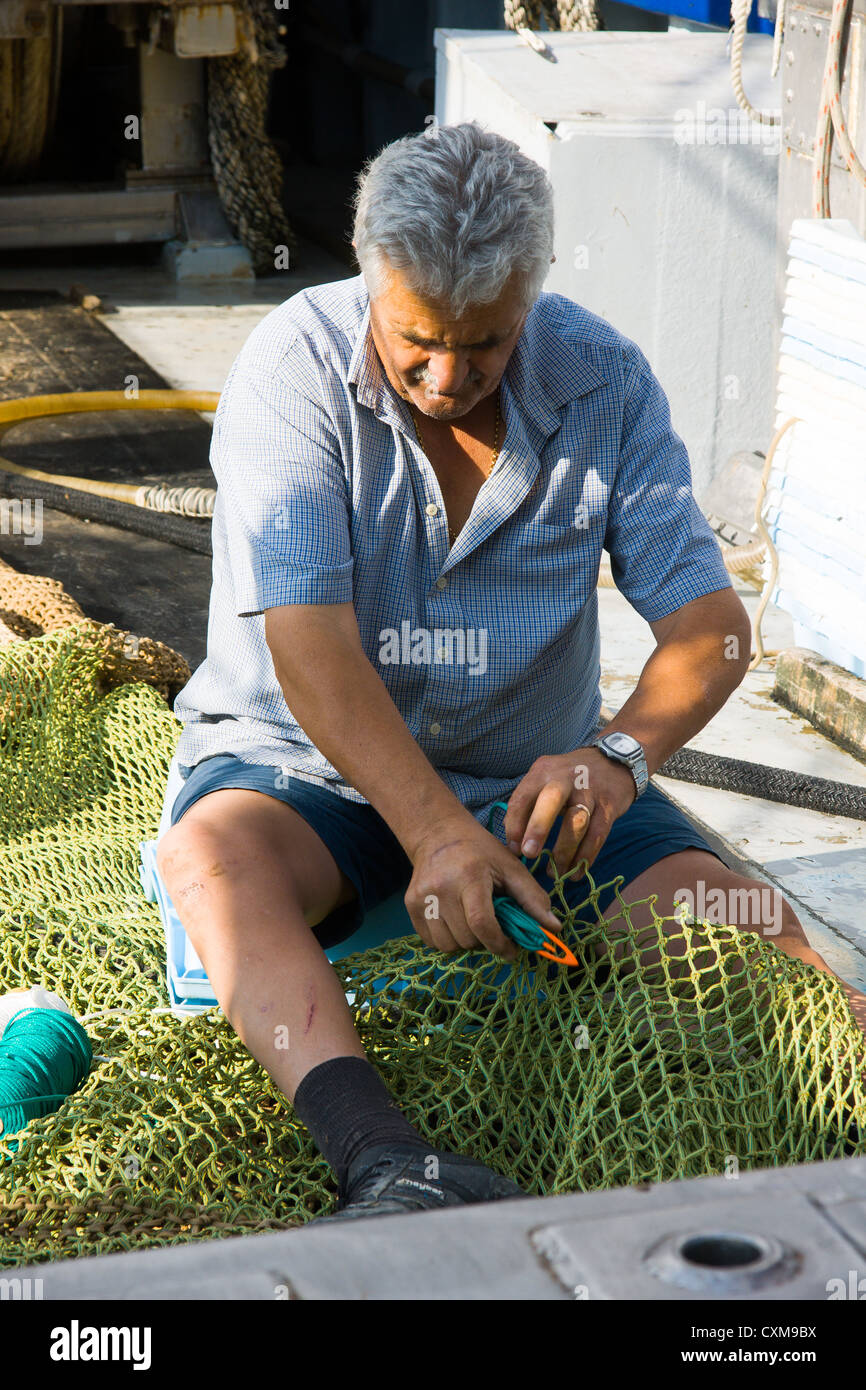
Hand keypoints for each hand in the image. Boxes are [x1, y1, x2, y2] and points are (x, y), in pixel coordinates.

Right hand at [404, 812, 563, 958]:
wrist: (438, 835)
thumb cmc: (480, 852)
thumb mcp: (511, 868)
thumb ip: (533, 899)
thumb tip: (554, 929)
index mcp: (469, 877)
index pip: (482, 924)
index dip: (500, 944)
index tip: (512, 950)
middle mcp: (441, 889)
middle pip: (467, 939)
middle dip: (485, 941)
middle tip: (493, 928)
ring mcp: (422, 898)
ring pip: (448, 946)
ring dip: (466, 942)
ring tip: (473, 923)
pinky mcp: (410, 906)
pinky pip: (432, 942)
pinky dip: (448, 940)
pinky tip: (456, 922)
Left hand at [504, 748, 636, 881]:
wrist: (613, 762)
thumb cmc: (569, 779)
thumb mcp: (545, 781)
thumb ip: (528, 806)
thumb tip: (513, 843)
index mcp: (543, 771)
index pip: (523, 796)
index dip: (514, 824)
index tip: (513, 849)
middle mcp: (565, 778)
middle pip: (551, 799)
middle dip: (538, 828)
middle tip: (529, 854)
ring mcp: (590, 791)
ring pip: (577, 822)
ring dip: (565, 851)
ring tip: (556, 872)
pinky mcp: (609, 806)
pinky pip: (597, 835)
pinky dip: (586, 857)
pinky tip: (576, 872)